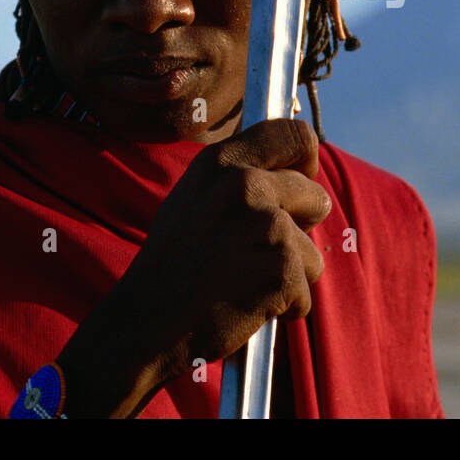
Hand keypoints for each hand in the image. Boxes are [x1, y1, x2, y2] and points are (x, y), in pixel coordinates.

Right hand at [55, 118, 329, 417]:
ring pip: (312, 251)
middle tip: (254, 252)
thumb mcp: (194, 199)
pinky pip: (305, 290)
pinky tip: (247, 305)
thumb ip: (239, 176)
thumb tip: (297, 169)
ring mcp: (265, 225)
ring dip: (288, 276)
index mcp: (221, 161)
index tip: (298, 185)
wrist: (143, 323)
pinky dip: (285, 306)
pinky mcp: (280, 267)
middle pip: (316, 197)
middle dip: (299, 230)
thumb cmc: (173, 263)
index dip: (305, 164)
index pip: (296, 136)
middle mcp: (245, 184)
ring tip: (243, 282)